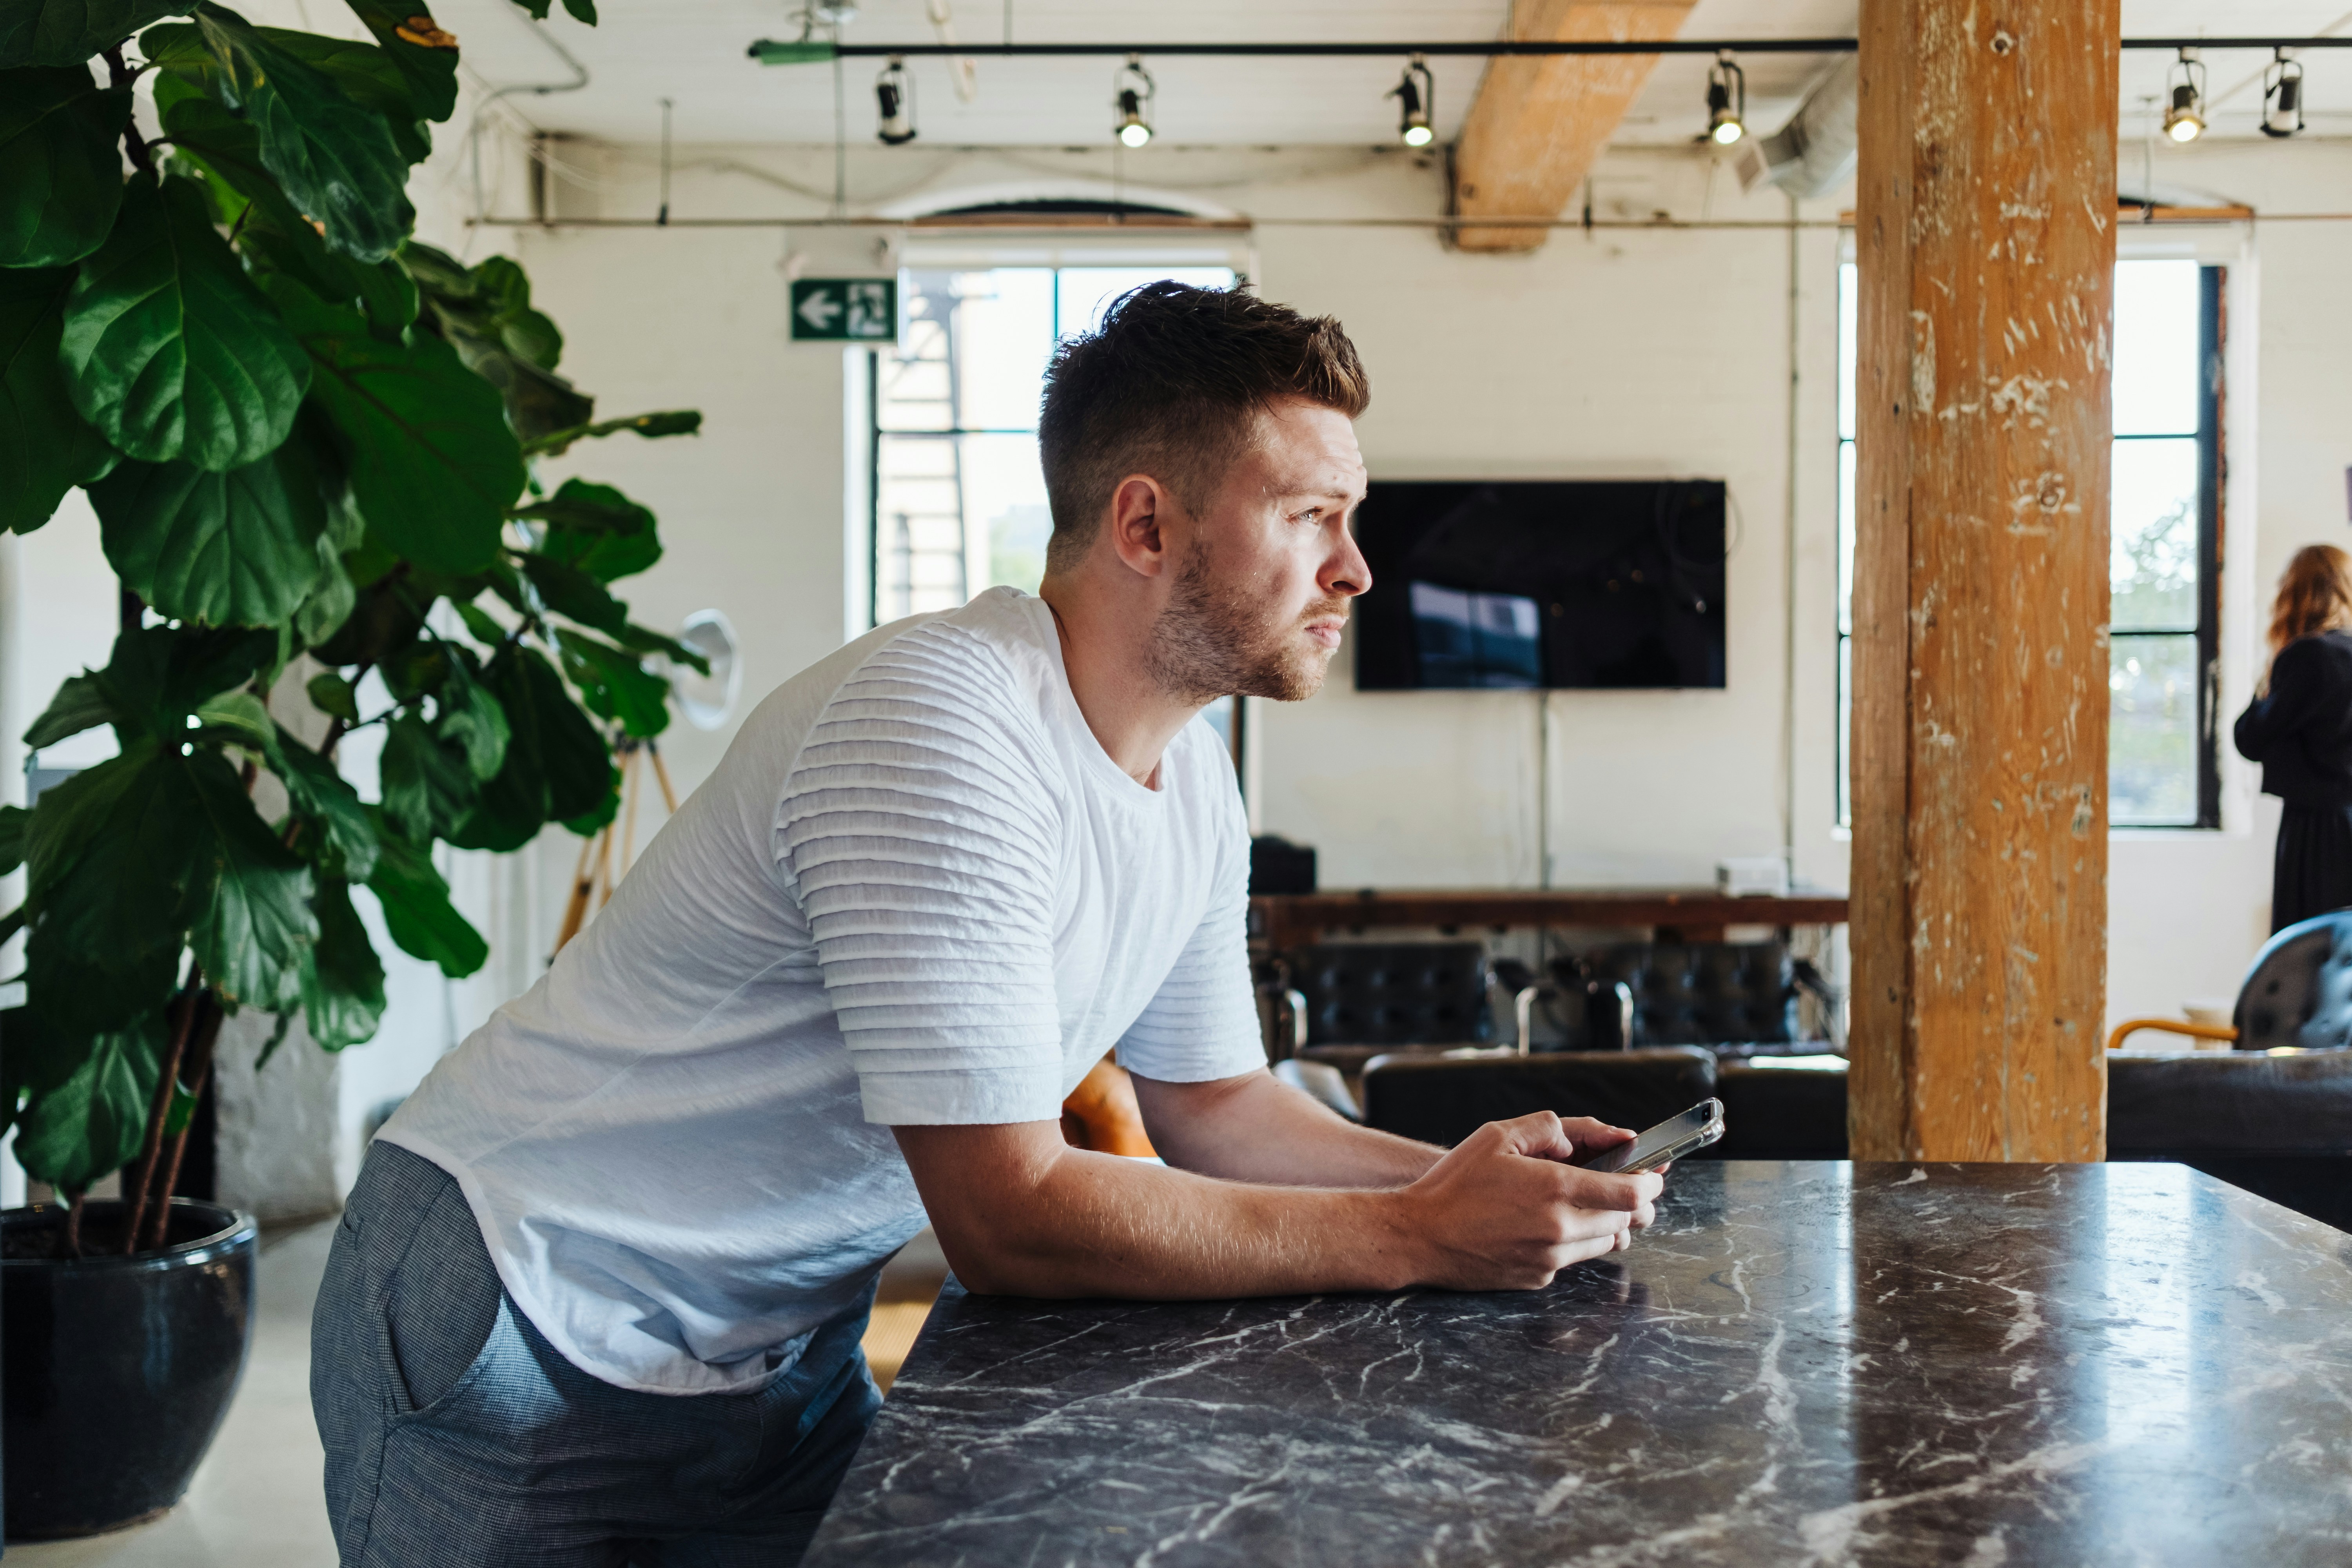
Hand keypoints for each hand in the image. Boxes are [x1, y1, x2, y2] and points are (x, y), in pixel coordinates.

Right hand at [1389, 1112, 1663, 1290]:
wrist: (1418, 1236)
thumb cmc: (1454, 1183)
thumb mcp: (1498, 1136)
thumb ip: (1552, 1128)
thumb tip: (1593, 1139)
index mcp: (1554, 1189)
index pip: (1630, 1193)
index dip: (1651, 1184)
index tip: (1655, 1176)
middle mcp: (1560, 1228)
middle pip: (1626, 1220)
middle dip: (1635, 1203)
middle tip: (1630, 1187)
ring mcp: (1550, 1258)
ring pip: (1606, 1243)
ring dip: (1609, 1223)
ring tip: (1591, 1204)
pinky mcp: (1538, 1278)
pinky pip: (1574, 1259)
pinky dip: (1574, 1242)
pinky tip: (1549, 1225)